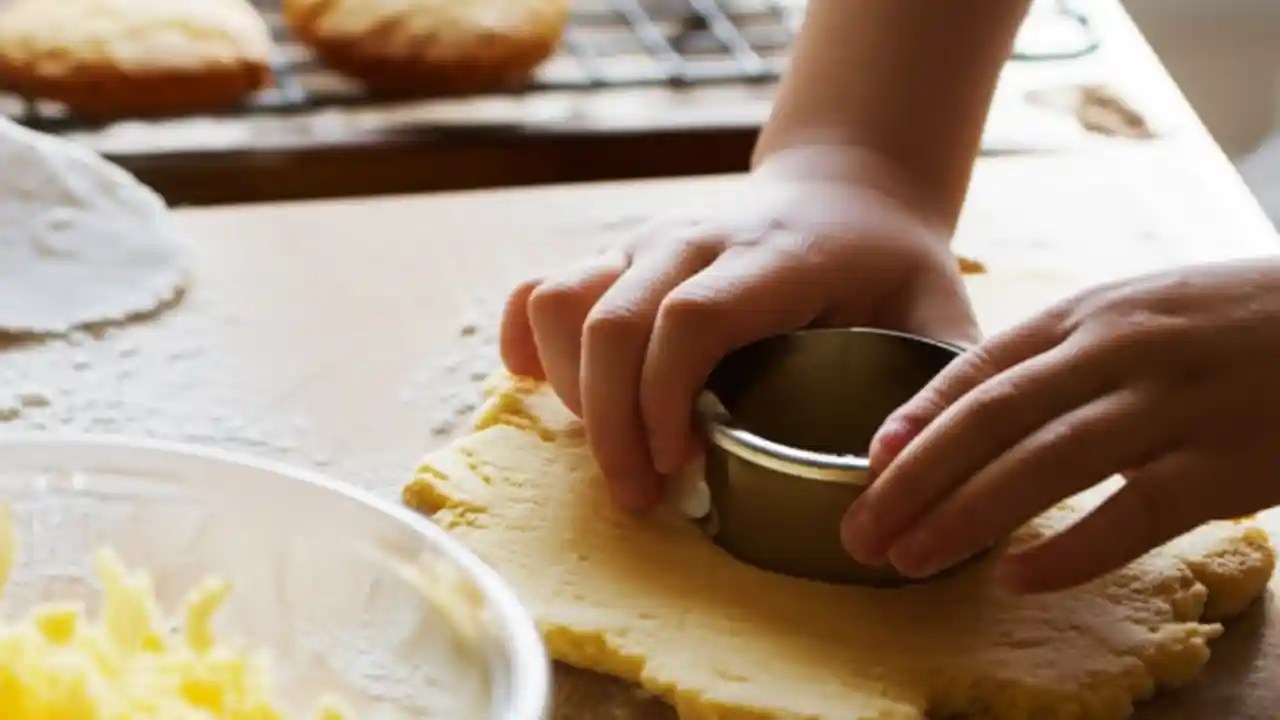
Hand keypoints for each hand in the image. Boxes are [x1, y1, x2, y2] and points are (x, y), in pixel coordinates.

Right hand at [500, 146, 979, 510]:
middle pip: (613, 319)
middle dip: (610, 422)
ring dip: (570, 388)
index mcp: (778, 257)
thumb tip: (891, 484)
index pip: (693, 317)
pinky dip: (527, 343)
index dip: (667, 395)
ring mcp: (649, 243)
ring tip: (615, 449)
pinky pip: (543, 289)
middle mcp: (700, 240)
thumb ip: (935, 392)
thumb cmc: (891, 270)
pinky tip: (544, 388)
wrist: (846, 192)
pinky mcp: (619, 255)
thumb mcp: (940, 320)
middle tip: (640, 496)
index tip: (679, 466)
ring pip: (563, 299)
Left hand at [844, 259, 1279, 592]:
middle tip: (861, 531)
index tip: (867, 461)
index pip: (980, 366)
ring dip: (967, 516)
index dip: (917, 416)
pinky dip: (1069, 550)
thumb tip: (968, 410)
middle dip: (916, 479)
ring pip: (1046, 464)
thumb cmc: (1227, 322)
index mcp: (1088, 314)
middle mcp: (1117, 352)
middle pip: (993, 418)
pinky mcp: (1226, 464)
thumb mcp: (1136, 312)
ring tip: (910, 559)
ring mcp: (1171, 406)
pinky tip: (1017, 578)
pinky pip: (1133, 515)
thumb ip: (1059, 353)